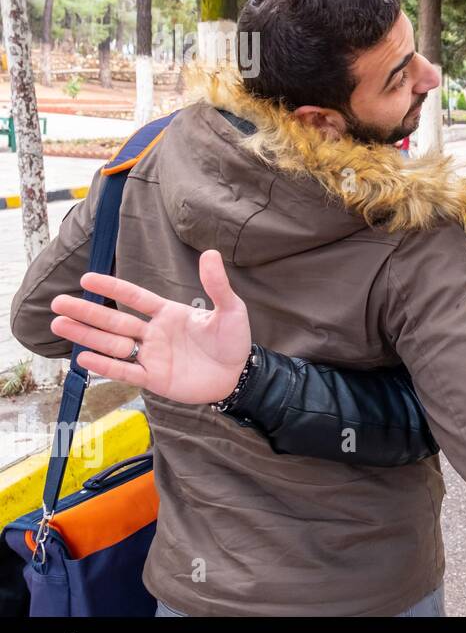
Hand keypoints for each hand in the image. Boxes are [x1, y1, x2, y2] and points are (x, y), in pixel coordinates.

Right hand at [49, 249, 252, 404]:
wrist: (239, 376)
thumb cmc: (234, 340)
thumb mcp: (231, 310)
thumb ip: (217, 285)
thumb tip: (210, 253)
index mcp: (169, 314)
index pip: (135, 298)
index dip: (113, 287)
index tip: (86, 278)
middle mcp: (155, 333)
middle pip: (115, 321)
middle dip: (87, 311)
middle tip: (58, 302)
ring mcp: (152, 357)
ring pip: (113, 345)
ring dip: (87, 336)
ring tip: (59, 324)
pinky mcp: (154, 379)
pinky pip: (125, 371)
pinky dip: (105, 365)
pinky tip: (82, 357)